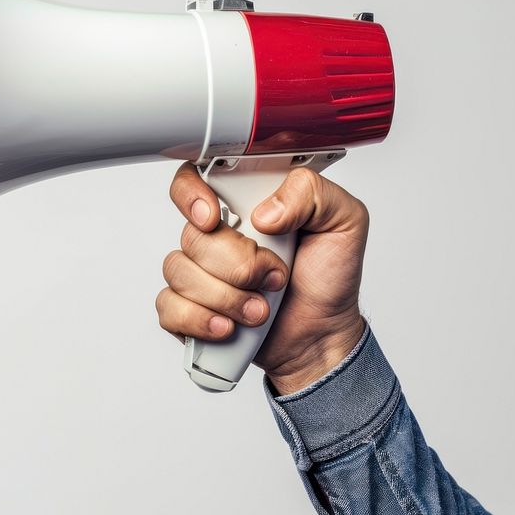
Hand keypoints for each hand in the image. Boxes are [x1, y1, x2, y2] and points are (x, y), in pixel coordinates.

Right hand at [158, 163, 368, 394]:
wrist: (324, 335)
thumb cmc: (331, 277)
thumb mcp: (345, 221)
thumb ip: (311, 193)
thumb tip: (264, 212)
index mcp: (246, 204)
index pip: (194, 179)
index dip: (192, 196)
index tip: (212, 219)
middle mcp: (217, 235)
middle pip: (192, 236)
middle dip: (237, 265)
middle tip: (275, 277)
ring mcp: (199, 273)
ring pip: (179, 272)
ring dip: (226, 298)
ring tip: (261, 309)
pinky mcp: (189, 309)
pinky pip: (169, 307)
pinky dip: (200, 320)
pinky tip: (229, 326)